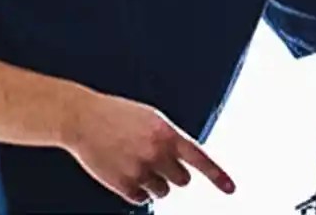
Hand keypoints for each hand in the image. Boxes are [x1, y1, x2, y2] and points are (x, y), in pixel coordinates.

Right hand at [64, 91, 235, 205]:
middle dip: (173, 174)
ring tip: (135, 163)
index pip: (199, 158)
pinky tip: (124, 172)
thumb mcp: (151, 118)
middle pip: (182, 181)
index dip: (217, 176)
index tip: (232, 189)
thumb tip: (186, 162)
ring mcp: (139, 170)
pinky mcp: (123, 185)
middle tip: (156, 162)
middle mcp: (156, 153)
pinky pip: (142, 199)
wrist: (83, 119)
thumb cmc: (118, 116)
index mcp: (166, 134)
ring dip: (154, 183)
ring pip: (163, 192)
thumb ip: (170, 139)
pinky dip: (137, 191)